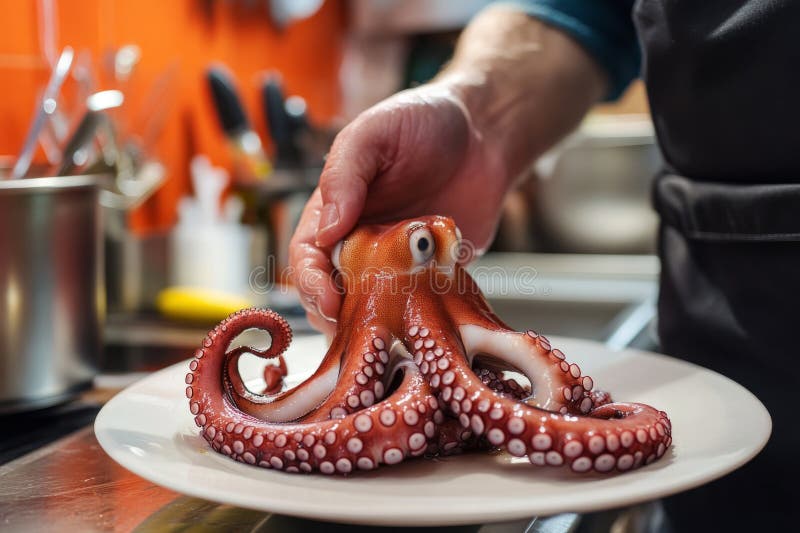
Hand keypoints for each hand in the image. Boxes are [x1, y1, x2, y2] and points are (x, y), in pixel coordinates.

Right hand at [289, 83, 511, 335]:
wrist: (485, 133)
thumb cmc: (423, 121)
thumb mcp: (374, 133)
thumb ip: (344, 174)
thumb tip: (325, 231)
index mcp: (335, 212)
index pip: (307, 257)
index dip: (311, 283)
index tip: (329, 301)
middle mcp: (360, 243)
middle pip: (333, 293)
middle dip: (338, 317)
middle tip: (359, 331)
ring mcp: (397, 264)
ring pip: (373, 309)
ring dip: (376, 326)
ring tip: (390, 337)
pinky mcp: (432, 276)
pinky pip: (418, 309)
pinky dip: (417, 324)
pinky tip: (426, 329)